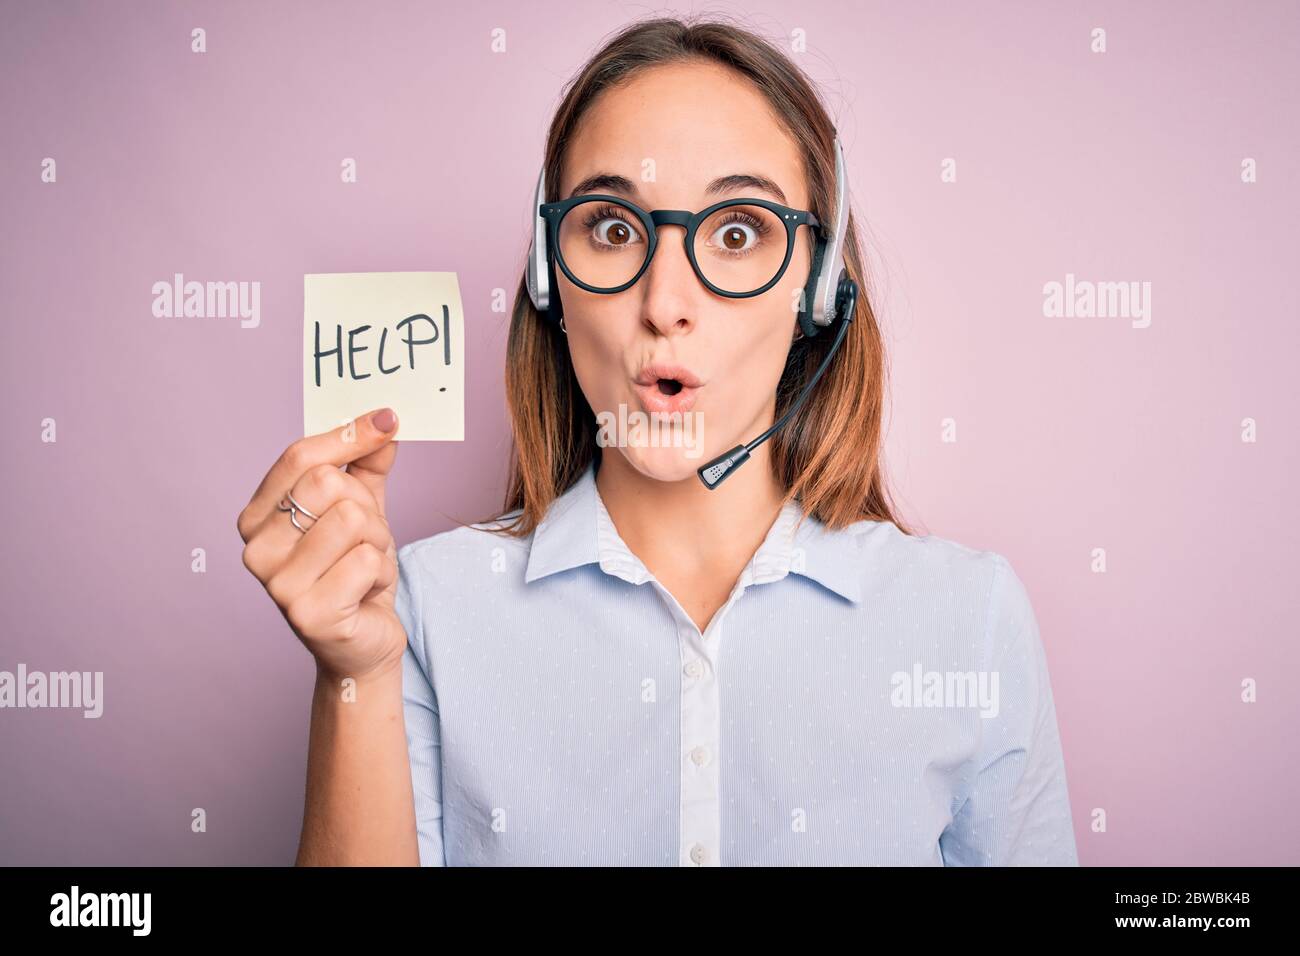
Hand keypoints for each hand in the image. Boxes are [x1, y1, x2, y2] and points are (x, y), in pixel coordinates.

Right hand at [237, 408, 405, 681]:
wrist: (363, 643)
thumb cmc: (354, 574)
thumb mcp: (361, 511)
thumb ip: (366, 467)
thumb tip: (382, 423)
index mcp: (257, 517)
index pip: (300, 457)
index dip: (349, 435)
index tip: (387, 420)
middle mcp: (256, 550)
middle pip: (328, 484)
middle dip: (367, 506)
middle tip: (367, 538)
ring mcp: (277, 585)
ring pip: (353, 520)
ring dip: (378, 542)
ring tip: (364, 568)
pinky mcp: (308, 614)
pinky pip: (367, 562)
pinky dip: (380, 574)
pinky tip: (365, 594)